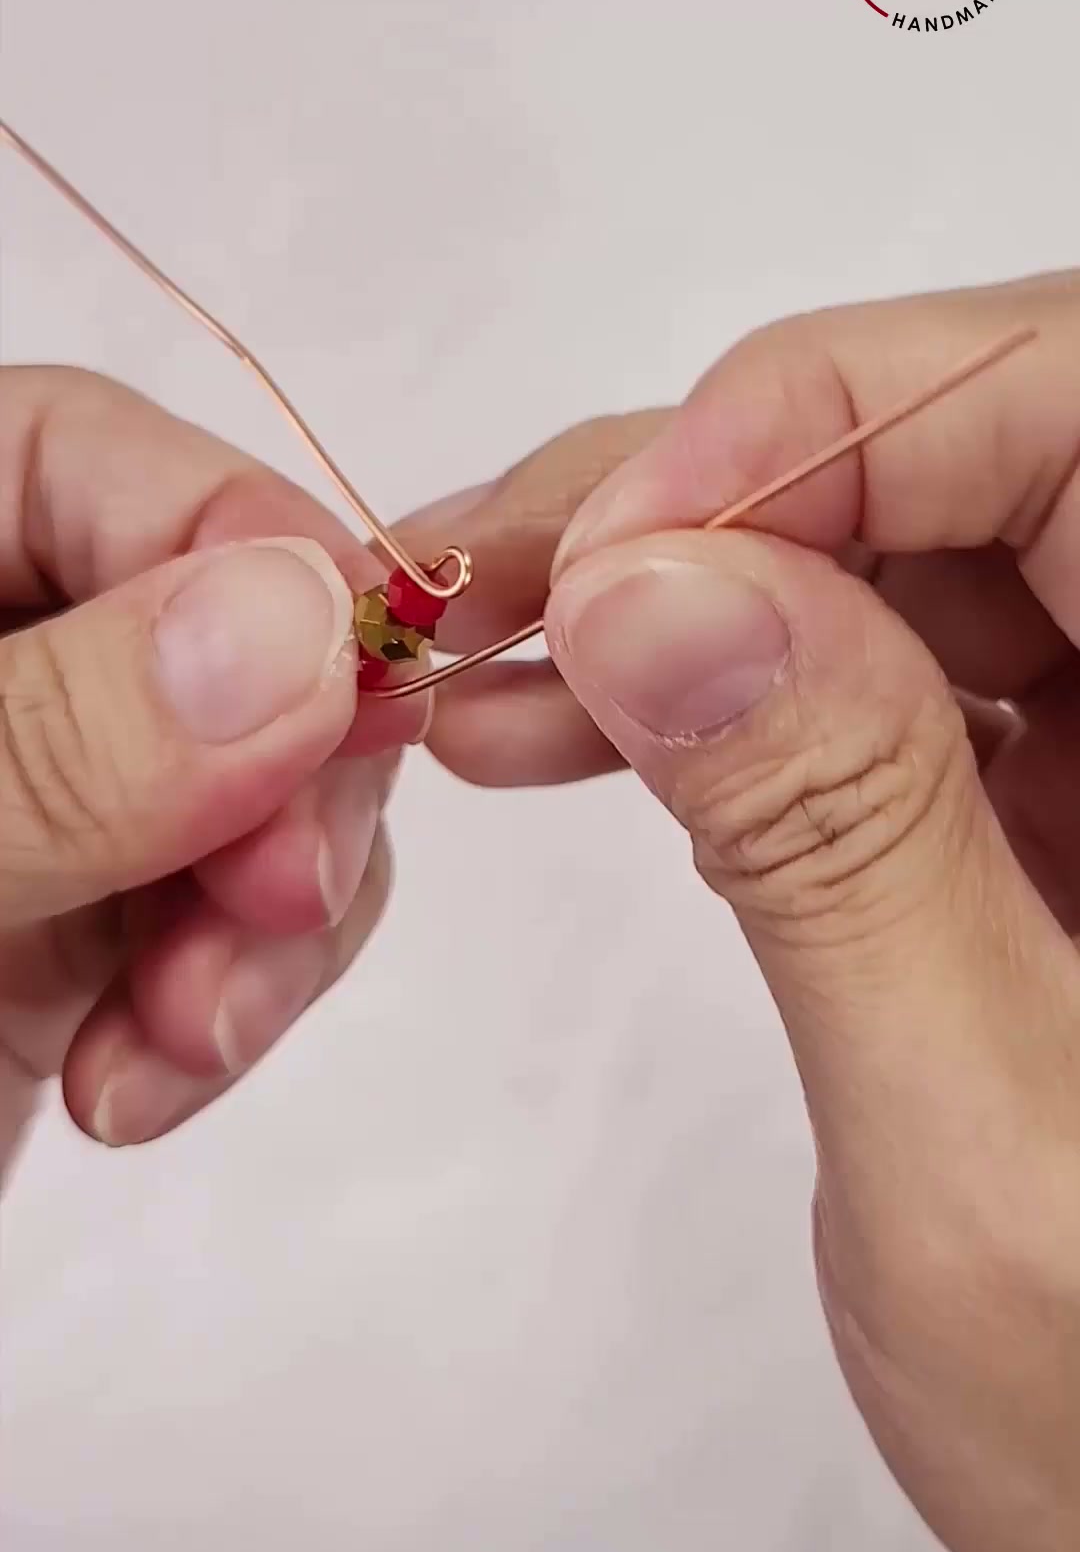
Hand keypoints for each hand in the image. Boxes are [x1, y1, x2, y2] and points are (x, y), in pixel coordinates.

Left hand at [0, 368, 425, 1166]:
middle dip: (279, 783)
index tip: (359, 688)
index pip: (87, 455)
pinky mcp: (69, 929)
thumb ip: (60, 738)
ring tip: (184, 1047)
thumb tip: (301, 617)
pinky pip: (229, 914)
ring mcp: (37, 796)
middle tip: (274, 909)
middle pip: (215, 632)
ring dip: (266, 924)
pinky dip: (229, 1000)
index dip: (242, 547)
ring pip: (260, 784)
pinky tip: (139, 1090)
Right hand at [403, 272, 1079, 1551]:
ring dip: (679, 593)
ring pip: (896, 557)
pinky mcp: (1046, 805)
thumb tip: (645, 584)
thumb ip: (836, 840)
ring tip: (483, 669)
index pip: (1065, 408)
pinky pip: (874, 680)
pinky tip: (570, 735)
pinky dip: (714, 693)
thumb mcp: (989, 1143)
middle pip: (965, 456)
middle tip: (482, 581)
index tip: (596, 551)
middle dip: (708, 497)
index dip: (818, 424)